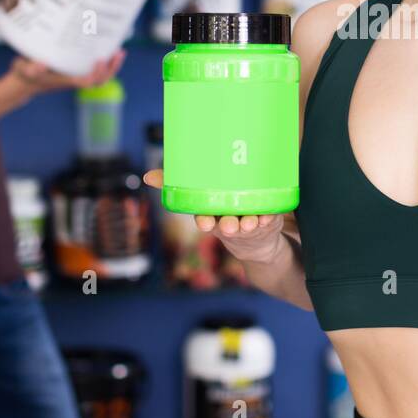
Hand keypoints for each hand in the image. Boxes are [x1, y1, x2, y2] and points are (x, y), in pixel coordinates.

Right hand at [9, 50, 125, 94]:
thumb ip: (31, 68)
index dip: (97, 73)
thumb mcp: (24, 69)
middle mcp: (74, 79)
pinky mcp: (76, 70)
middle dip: (111, 69)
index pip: (87, 82)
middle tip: (118, 52)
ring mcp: (77, 76)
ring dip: (112, 66)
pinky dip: (105, 62)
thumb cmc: (25, 75)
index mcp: (65, 80)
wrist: (25, 82)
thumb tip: (42, 64)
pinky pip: (95, 69)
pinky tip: (107, 47)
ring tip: (119, 51)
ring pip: (100, 77)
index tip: (99, 59)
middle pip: (99, 81)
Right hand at [142, 169, 288, 263]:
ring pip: (248, 224)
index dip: (204, 221)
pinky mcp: (267, 223)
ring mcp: (249, 224)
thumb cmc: (223, 211)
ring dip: (249, 223)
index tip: (205, 223)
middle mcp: (229, 222)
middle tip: (230, 224)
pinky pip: (269, 220)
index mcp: (212, 216)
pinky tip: (269, 214)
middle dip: (228, 225)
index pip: (204, 219)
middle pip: (227, 225)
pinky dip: (269, 218)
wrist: (255, 241)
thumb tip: (147, 176)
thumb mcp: (200, 199)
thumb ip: (176, 185)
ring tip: (250, 221)